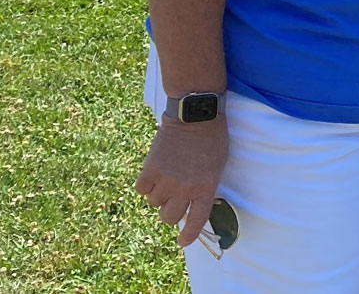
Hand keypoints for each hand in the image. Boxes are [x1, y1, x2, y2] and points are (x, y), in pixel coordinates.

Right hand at [135, 115, 227, 247]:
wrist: (194, 117)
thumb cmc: (212, 140)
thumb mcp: (217, 167)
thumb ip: (206, 187)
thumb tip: (193, 205)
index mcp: (205, 188)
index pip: (196, 221)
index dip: (189, 235)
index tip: (183, 241)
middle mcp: (185, 189)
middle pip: (169, 217)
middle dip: (170, 211)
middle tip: (173, 198)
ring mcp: (165, 180)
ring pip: (153, 203)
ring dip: (158, 194)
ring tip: (167, 176)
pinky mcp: (149, 170)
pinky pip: (141, 190)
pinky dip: (146, 183)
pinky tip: (155, 171)